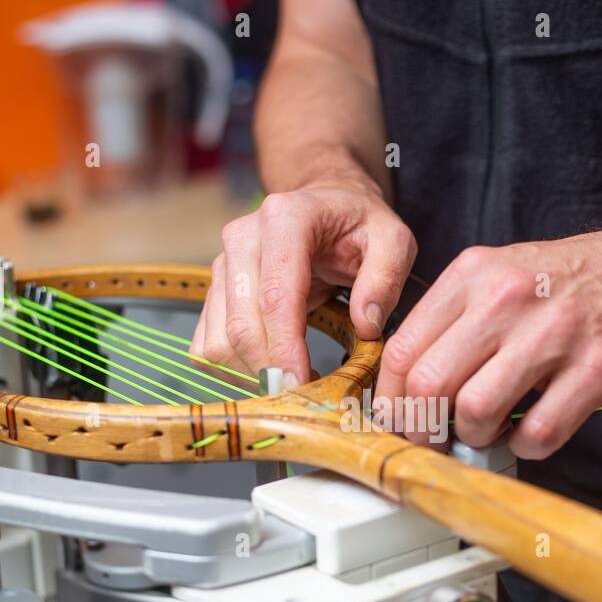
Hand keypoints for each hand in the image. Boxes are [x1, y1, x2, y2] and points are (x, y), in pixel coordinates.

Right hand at [192, 175, 416, 386]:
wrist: (326, 203)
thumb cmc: (358, 223)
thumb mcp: (393, 239)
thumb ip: (386, 277)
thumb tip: (367, 324)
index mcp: (285, 220)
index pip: (276, 297)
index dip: (285, 348)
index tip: (302, 386)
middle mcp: (243, 239)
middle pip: (241, 325)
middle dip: (270, 370)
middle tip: (305, 397)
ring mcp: (223, 264)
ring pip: (218, 340)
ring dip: (251, 375)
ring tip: (293, 385)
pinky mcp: (216, 289)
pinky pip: (208, 343)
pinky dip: (234, 369)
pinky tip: (270, 372)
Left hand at [374, 225, 601, 457]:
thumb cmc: (573, 283)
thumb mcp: (500, 276)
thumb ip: (452, 322)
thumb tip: (406, 388)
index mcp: (473, 275)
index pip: (401, 350)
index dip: (391, 402)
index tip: (400, 424)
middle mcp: (507, 298)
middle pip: (428, 385)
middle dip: (425, 429)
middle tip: (438, 440)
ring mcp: (554, 332)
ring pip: (476, 410)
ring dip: (476, 437)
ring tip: (492, 431)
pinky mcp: (597, 367)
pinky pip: (538, 431)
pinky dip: (527, 445)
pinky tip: (532, 432)